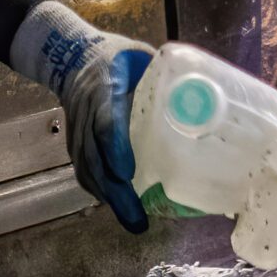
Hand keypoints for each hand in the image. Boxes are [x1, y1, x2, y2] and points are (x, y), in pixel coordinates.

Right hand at [8, 0, 154, 231]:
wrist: (72, 57)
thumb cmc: (118, 58)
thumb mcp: (141, 58)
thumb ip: (165, 78)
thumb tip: (203, 100)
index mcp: (105, 86)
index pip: (106, 121)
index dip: (115, 148)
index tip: (128, 173)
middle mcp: (86, 111)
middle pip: (94, 156)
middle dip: (114, 189)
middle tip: (138, 217)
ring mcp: (76, 128)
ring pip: (86, 167)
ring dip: (107, 196)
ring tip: (132, 219)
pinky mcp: (74, 141)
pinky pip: (83, 169)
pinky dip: (98, 190)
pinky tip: (116, 204)